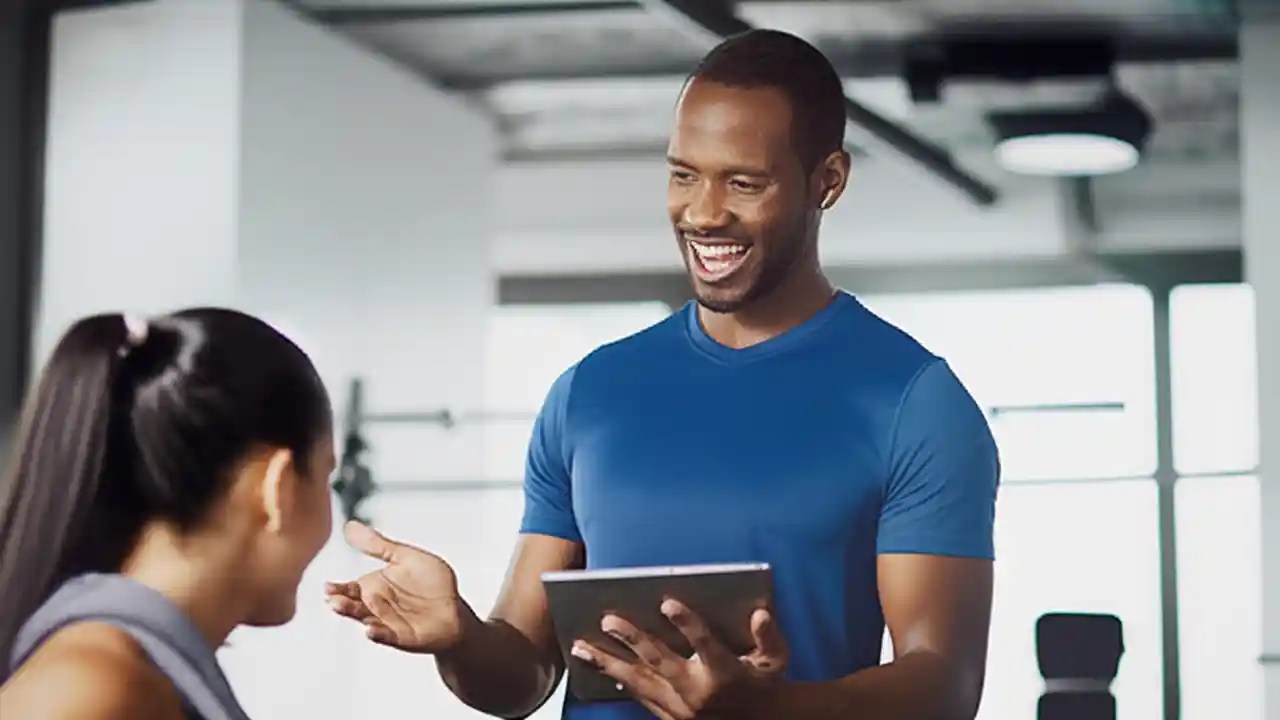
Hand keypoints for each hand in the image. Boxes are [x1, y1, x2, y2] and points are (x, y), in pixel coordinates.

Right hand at [324, 520, 468, 652]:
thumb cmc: (430, 583)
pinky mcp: (405, 637)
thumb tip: (349, 526)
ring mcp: (389, 624)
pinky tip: (370, 630)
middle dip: (343, 603)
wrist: (456, 609)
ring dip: (356, 615)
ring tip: (343, 608)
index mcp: (374, 587)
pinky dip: (379, 634)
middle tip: (333, 599)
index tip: (327, 586)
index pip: (350, 589)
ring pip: (368, 620)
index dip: (338, 588)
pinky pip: (389, 636)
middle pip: (355, 606)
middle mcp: (377, 607)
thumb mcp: (404, 557)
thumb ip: (378, 546)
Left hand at [572, 599, 787, 719]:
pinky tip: (598, 666)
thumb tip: (760, 613)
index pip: (704, 644)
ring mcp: (679, 708)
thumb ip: (770, 636)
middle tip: (609, 620)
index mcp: (725, 673)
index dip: (688, 623)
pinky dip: (618, 681)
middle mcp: (697, 691)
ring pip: (639, 681)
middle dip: (633, 639)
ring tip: (581, 647)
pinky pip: (639, 696)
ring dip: (609, 663)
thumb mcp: (777, 661)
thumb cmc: (764, 684)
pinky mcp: (669, 717)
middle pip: (660, 661)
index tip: (668, 602)